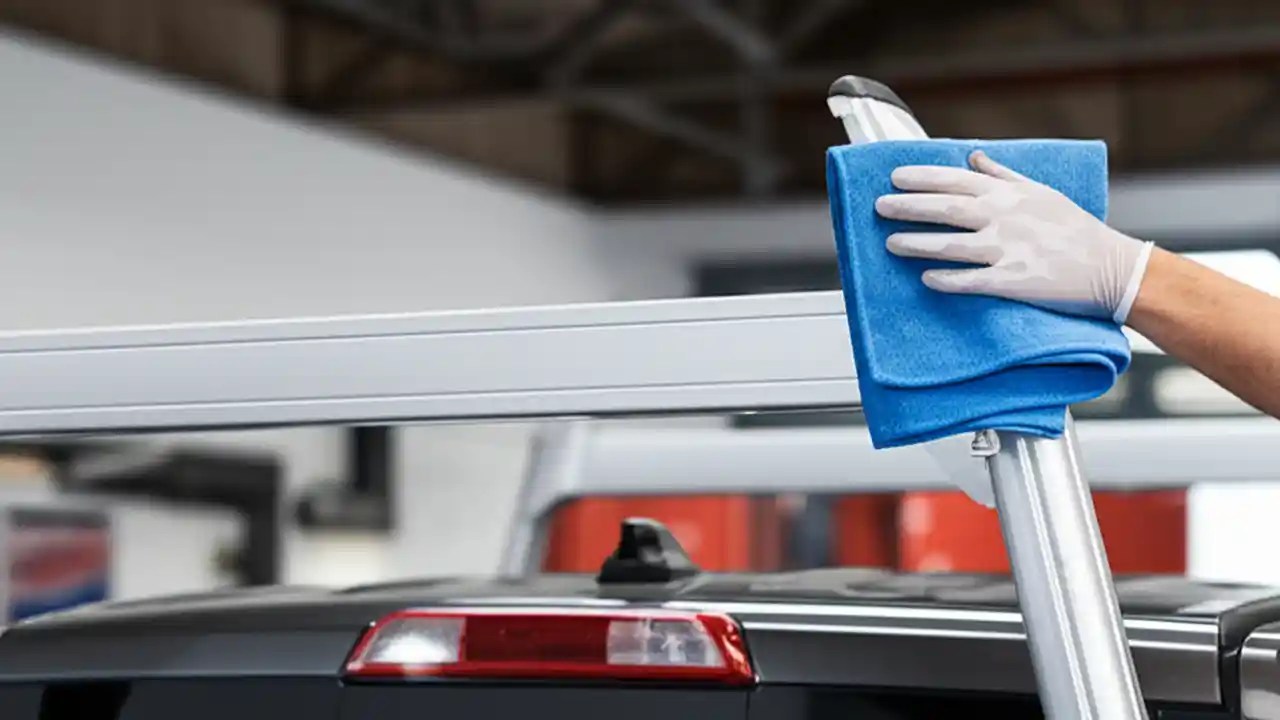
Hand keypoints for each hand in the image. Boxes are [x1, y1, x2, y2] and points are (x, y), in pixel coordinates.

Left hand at [874, 150, 1153, 322]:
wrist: (1112, 268)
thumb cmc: (1075, 229)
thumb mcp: (1041, 192)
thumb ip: (1003, 175)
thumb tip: (974, 158)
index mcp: (1010, 195)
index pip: (956, 181)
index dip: (922, 178)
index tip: (894, 178)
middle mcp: (1005, 218)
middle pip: (946, 208)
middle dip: (909, 206)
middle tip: (879, 206)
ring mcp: (1009, 249)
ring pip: (952, 244)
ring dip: (918, 243)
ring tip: (891, 243)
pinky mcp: (1015, 281)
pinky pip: (972, 280)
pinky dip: (947, 279)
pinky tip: (926, 279)